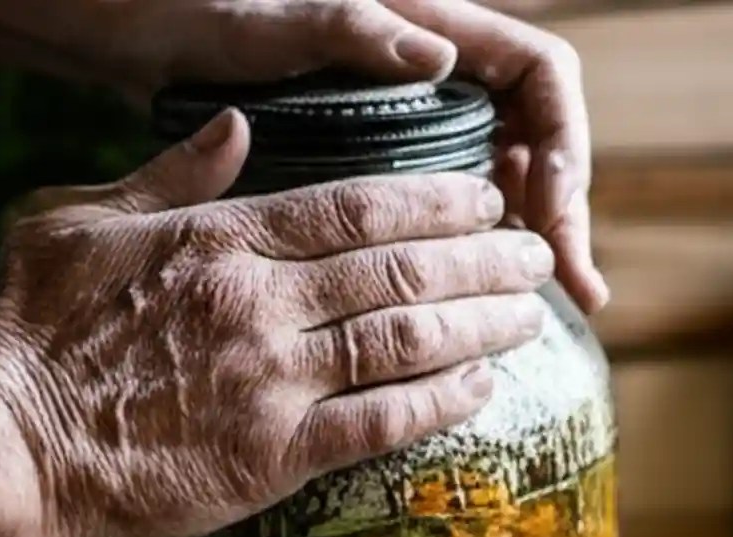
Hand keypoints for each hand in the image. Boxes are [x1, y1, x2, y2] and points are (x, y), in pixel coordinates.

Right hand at [0, 109, 554, 536]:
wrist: (2, 447)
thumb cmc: (27, 332)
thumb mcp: (78, 222)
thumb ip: (168, 176)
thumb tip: (238, 128)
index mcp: (220, 241)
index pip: (357, 208)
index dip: (435, 203)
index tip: (484, 198)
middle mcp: (262, 307)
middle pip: (401, 270)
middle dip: (483, 260)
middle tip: (533, 253)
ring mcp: (272, 384)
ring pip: (407, 341)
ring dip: (481, 325)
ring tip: (531, 313)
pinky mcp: (271, 459)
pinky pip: (378, 424)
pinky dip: (439, 403)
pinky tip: (481, 387)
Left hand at [68, 0, 604, 313]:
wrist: (158, 37)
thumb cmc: (218, 15)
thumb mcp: (281, 22)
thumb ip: (353, 29)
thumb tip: (438, 58)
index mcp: (436, 28)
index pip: (542, 75)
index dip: (562, 140)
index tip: (547, 207)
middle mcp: (441, 77)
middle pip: (534, 142)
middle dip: (559, 214)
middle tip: (574, 290)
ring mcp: (415, 123)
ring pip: (498, 181)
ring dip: (525, 241)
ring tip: (544, 311)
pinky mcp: (384, 165)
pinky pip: (448, 210)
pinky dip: (468, 254)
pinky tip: (476, 304)